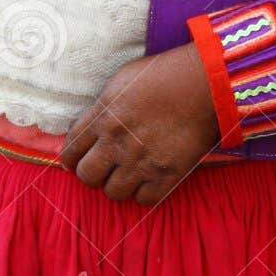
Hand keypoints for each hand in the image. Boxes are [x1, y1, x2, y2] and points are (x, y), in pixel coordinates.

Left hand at [59, 41, 221, 205]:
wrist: (204, 82)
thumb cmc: (164, 75)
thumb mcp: (121, 81)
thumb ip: (102, 108)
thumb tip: (92, 126)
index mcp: (103, 117)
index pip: (70, 151)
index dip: (71, 158)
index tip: (78, 159)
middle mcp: (118, 143)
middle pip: (86, 176)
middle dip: (91, 174)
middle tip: (102, 168)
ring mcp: (142, 161)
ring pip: (113, 192)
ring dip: (117, 184)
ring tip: (127, 174)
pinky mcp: (167, 174)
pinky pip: (144, 199)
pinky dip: (144, 193)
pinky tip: (148, 179)